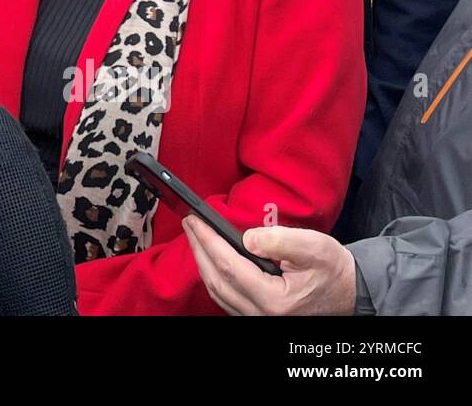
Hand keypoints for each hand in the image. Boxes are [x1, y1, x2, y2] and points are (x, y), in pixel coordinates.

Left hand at [182, 215, 356, 315]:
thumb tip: (247, 238)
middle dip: (199, 249)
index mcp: (275, 300)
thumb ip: (278, 240)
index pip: (229, 266)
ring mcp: (258, 319)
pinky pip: (225, 298)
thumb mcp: (313, 247)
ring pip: (218, 291)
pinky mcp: (257, 316)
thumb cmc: (333, 269)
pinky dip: (213, 276)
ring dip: (203, 262)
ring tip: (195, 236)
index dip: (208, 241)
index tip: (195, 220)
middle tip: (189, 223)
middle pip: (217, 280)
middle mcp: (262, 315)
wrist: (350, 292)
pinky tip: (209, 258)